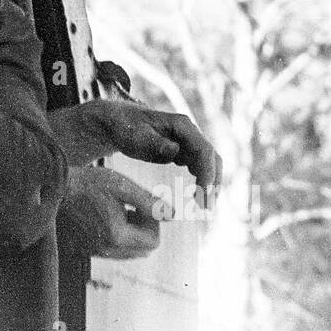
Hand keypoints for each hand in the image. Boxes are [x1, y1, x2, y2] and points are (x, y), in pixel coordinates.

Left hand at [49, 100, 220, 208]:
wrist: (117, 124)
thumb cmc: (125, 128)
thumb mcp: (135, 136)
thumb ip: (154, 143)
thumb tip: (175, 151)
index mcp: (182, 125)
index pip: (203, 149)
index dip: (207, 172)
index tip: (204, 192)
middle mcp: (189, 133)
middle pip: (211, 157)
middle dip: (213, 182)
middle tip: (207, 206)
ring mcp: (188, 142)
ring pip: (208, 163)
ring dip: (210, 184)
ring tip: (205, 207)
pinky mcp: (183, 151)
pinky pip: (198, 167)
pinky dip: (201, 182)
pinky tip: (198, 198)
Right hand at [59, 164, 171, 258]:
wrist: (52, 188)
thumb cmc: (86, 184)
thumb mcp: (122, 186)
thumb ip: (150, 203)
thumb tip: (172, 216)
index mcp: (117, 237)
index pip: (153, 241)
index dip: (153, 222)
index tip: (140, 204)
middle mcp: (105, 251)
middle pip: (142, 250)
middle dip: (144, 229)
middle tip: (131, 206)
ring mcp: (93, 253)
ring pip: (127, 252)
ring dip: (130, 234)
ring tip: (115, 209)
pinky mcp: (82, 250)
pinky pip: (109, 251)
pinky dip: (114, 237)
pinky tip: (102, 215)